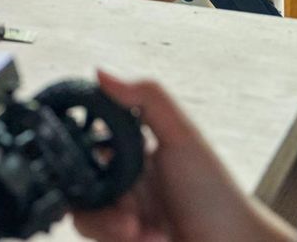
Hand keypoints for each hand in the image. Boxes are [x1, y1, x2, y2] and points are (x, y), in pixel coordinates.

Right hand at [71, 71, 296, 241]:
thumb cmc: (218, 196)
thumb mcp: (183, 137)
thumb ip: (147, 99)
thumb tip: (100, 72)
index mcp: (133, 155)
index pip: (86, 146)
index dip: (79, 152)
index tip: (80, 159)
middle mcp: (124, 186)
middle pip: (79, 187)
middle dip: (99, 201)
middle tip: (128, 211)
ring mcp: (122, 219)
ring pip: (84, 218)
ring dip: (108, 225)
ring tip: (139, 231)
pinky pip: (97, 240)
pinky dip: (118, 240)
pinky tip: (153, 239)